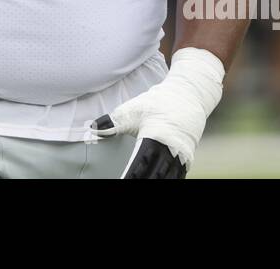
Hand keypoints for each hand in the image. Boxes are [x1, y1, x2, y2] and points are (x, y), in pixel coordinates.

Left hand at [91, 48, 224, 178]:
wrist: (187, 95)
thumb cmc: (157, 102)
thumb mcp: (133, 109)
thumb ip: (112, 122)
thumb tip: (92, 129)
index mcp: (156, 137)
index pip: (139, 164)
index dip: (130, 175)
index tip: (121, 181)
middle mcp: (171, 150)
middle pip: (153, 176)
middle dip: (140, 180)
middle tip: (127, 184)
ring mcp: (181, 157)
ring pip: (166, 178)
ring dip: (154, 181)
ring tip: (137, 184)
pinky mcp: (187, 160)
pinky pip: (176, 176)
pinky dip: (165, 180)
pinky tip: (154, 180)